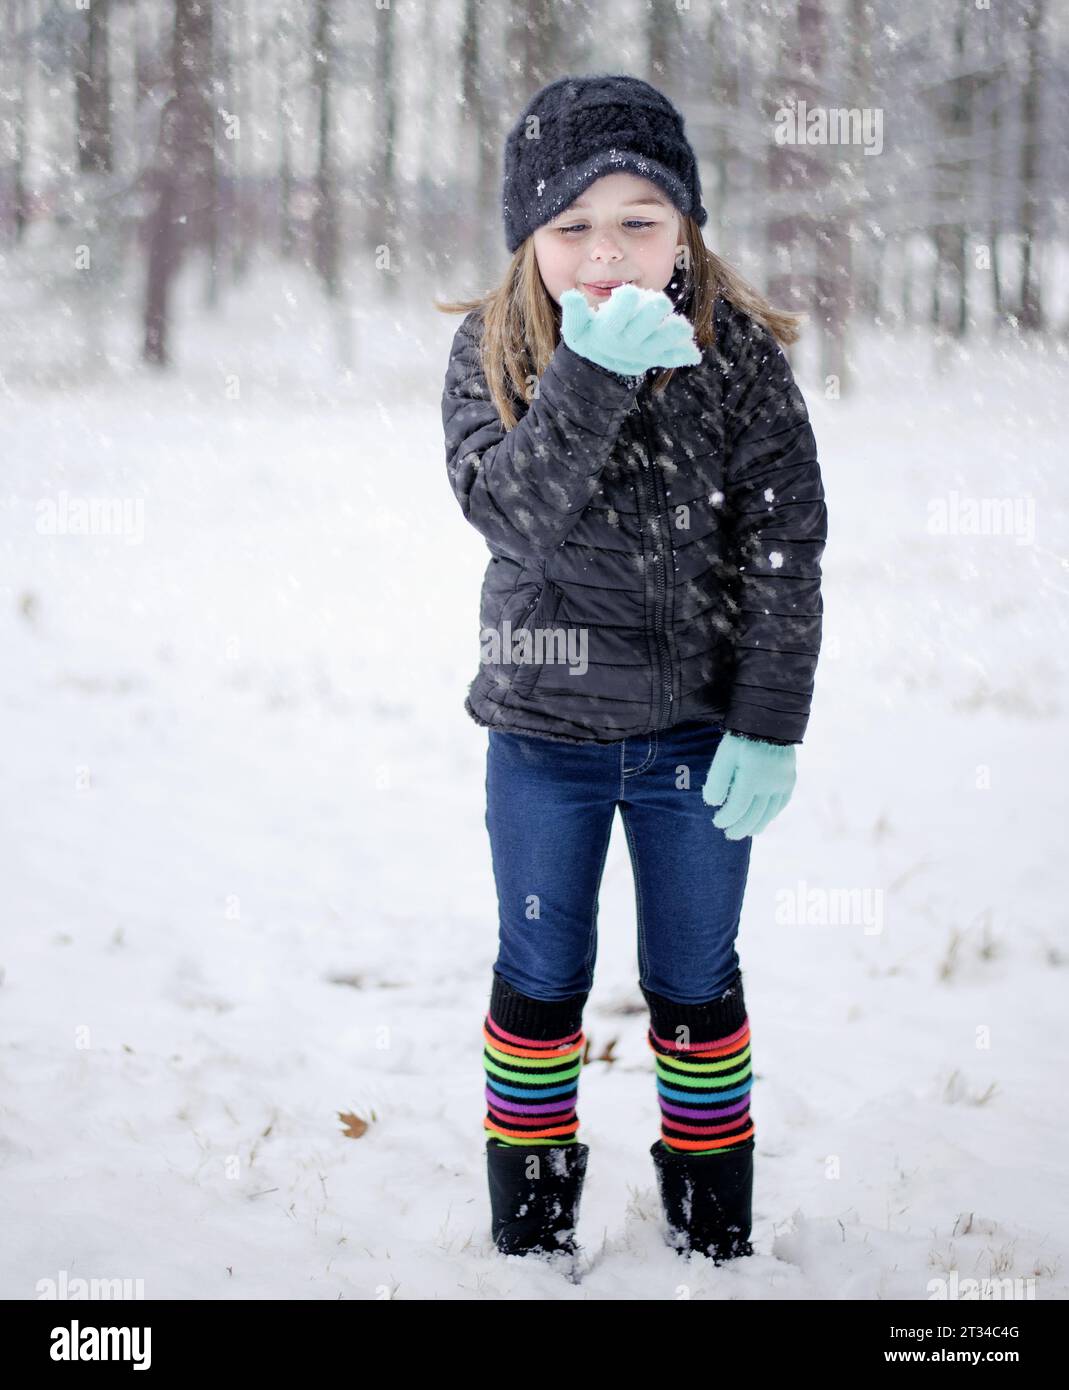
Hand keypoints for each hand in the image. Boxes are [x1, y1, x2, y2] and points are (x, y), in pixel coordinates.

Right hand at [559, 283, 701, 376]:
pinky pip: (669, 359)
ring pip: (658, 345)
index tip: (628, 292)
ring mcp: (642, 352)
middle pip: (639, 331)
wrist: (599, 369)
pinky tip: (694, 353)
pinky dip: (681, 357)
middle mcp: (626, 343)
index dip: (621, 306)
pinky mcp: (655, 357)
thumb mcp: (576, 327)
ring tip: (684, 328)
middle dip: (651, 317)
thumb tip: (569, 294)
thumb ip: (574, 312)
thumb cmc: (589, 337)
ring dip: (671, 337)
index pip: (614, 319)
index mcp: (607, 332)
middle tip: (663, 302)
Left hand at [702, 732, 796, 838]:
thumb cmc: (742, 736)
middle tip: (728, 835)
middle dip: (740, 828)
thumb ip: (718, 780)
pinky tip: (764, 818)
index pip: (737, 808)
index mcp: (752, 778)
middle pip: (754, 816)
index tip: (716, 822)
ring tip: (745, 832)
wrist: (771, 718)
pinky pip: (781, 803)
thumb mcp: (724, 755)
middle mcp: (771, 784)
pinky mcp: (790, 779)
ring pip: (770, 813)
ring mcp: (783, 783)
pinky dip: (771, 814)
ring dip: (757, 825)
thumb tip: (714, 803)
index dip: (726, 819)